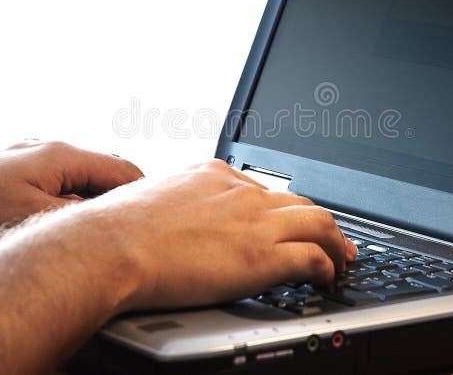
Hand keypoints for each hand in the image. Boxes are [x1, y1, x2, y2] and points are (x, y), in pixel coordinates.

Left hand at [0, 140, 143, 247]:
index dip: (144, 195)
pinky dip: (70, 195)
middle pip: (104, 170)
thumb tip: (110, 217)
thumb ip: (78, 216)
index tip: (157, 216)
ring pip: (80, 175)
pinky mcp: (16, 164)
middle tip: (130, 226)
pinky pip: (58, 178)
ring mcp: (32, 153)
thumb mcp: (31, 218)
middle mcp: (51, 147)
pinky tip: (61, 216)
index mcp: (62, 156)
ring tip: (96, 225)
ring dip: (93, 197)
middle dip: (120, 197)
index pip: (123, 171)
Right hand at [90, 160, 356, 311]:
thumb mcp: (151, 198)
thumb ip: (174, 204)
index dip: (281, 209)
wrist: (111, 245)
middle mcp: (240, 192)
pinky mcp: (263, 255)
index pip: (263, 188)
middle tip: (331, 238)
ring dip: (336, 242)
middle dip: (318, 221)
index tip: (285, 221)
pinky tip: (327, 277)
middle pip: (298, 201)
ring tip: (342, 259)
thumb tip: (170, 219)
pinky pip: (313, 257)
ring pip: (319, 222)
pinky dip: (327, 266)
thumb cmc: (117, 228)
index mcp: (213, 175)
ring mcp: (255, 221)